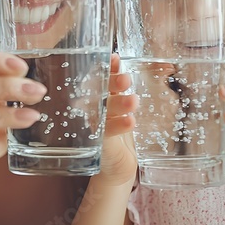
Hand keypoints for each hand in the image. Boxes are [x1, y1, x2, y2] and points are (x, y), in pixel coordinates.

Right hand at [98, 54, 137, 186]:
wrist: (117, 165)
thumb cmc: (117, 133)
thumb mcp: (119, 109)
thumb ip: (118, 90)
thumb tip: (120, 63)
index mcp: (97, 99)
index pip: (99, 78)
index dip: (107, 68)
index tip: (115, 59)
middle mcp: (91, 110)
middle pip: (99, 92)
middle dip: (113, 84)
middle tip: (126, 79)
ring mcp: (92, 126)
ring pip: (103, 111)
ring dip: (119, 104)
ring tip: (134, 101)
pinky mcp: (97, 144)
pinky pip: (107, 132)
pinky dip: (119, 126)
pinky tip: (130, 121)